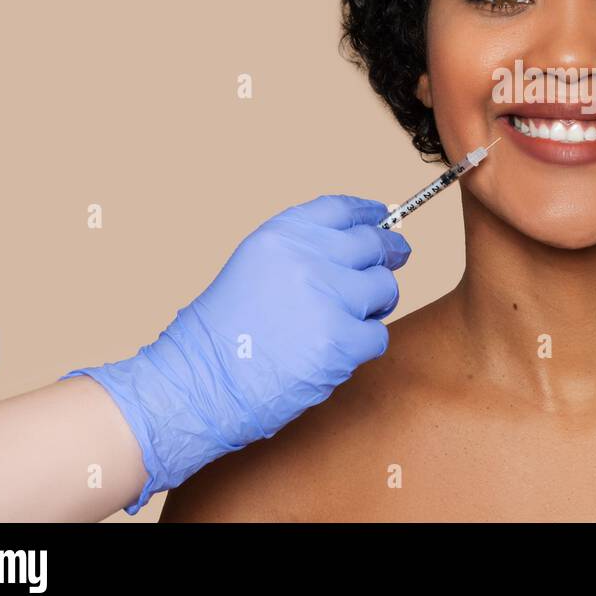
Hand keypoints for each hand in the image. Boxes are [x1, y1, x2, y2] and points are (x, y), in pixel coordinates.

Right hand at [60, 195, 409, 514]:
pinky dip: (363, 345)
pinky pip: (377, 335)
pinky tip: (335, 351)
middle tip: (397, 260)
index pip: (341, 210)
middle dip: (389, 254)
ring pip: (384, 289)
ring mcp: (328, 298)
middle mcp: (308, 257)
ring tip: (346, 320)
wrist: (198, 384)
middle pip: (373, 245)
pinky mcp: (341, 341)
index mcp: (282, 235)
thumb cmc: (220, 334)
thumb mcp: (254, 267)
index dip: (369, 214)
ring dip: (373, 305)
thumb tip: (358, 246)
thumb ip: (302, 251)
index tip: (383, 217)